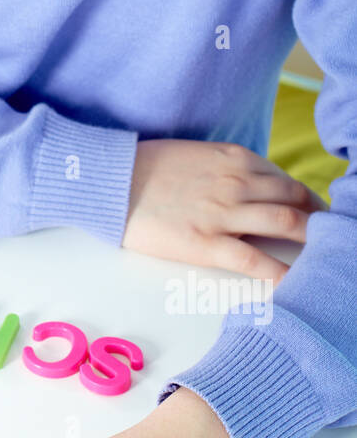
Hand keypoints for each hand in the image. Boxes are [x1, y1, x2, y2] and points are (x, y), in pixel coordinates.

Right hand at [123, 139, 327, 282]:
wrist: (109, 182)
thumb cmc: (144, 168)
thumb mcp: (193, 154)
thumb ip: (223, 167)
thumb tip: (244, 185)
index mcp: (233, 158)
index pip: (283, 178)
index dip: (304, 197)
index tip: (311, 211)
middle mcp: (237, 182)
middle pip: (295, 198)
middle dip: (317, 217)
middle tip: (328, 235)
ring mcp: (224, 212)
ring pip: (286, 222)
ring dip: (310, 239)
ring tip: (320, 255)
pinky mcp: (207, 243)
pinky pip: (256, 259)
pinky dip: (282, 272)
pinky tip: (295, 283)